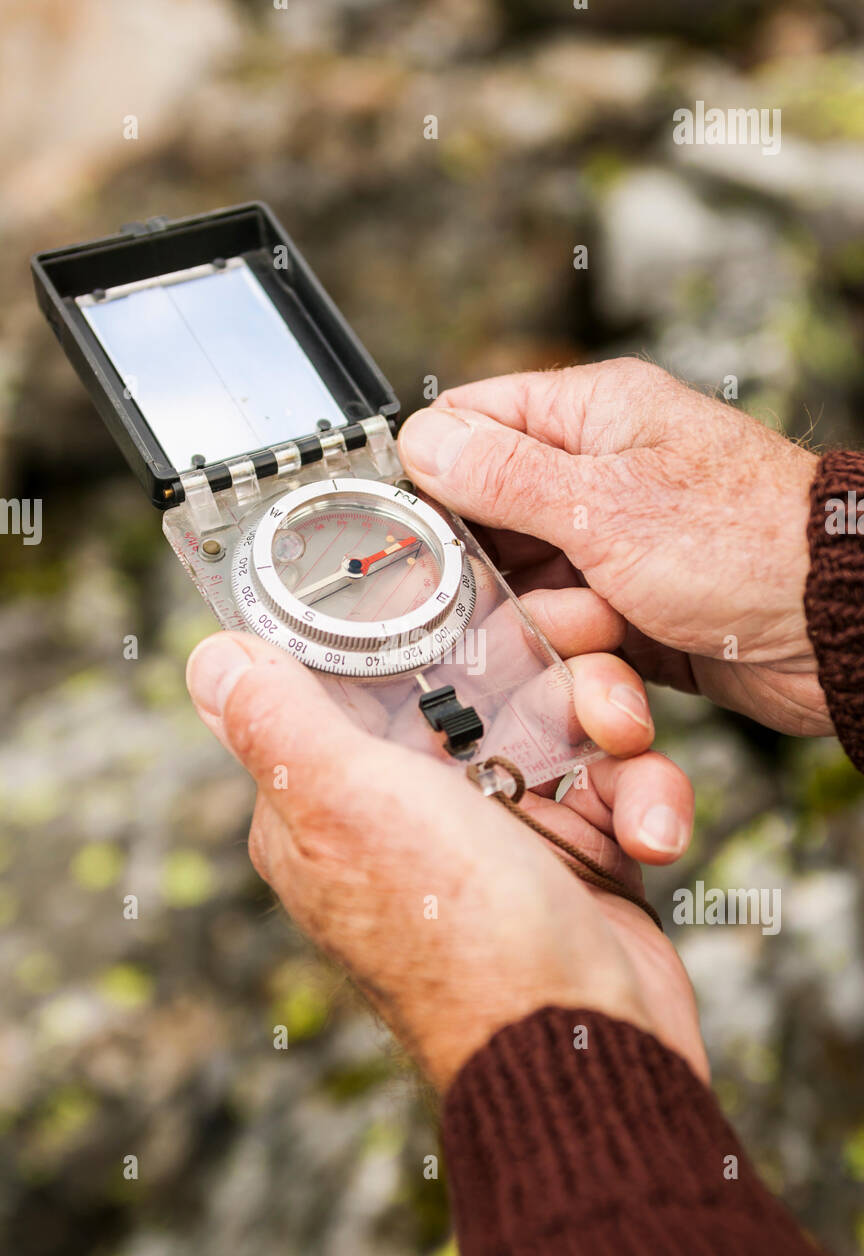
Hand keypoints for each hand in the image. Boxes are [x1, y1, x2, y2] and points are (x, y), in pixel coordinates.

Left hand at [186, 630, 705, 1091]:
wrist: (590, 1052)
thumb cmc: (463, 938)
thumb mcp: (349, 806)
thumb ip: (279, 721)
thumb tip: (208, 660)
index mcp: (332, 801)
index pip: (357, 678)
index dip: (410, 622)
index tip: (471, 582)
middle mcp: (409, 812)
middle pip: (470, 684)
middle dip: (542, 660)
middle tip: (585, 641)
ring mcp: (496, 831)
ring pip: (555, 720)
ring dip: (606, 720)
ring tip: (625, 741)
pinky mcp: (571, 853)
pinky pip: (608, 780)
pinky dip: (641, 792)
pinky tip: (649, 826)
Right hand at [398, 359, 829, 736]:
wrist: (836, 630)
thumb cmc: (746, 546)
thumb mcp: (606, 507)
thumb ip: (505, 475)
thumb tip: (421, 441)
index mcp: (591, 415)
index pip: (469, 423)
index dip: (432, 478)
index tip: (413, 532)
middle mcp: (596, 475)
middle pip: (487, 518)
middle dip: (495, 570)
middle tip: (522, 593)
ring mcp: (611, 544)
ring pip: (524, 584)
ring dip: (547, 618)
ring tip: (601, 623)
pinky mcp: (627, 607)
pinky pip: (566, 629)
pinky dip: (578, 650)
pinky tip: (611, 654)